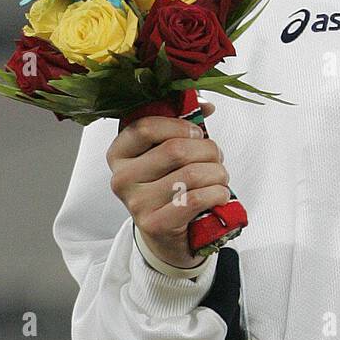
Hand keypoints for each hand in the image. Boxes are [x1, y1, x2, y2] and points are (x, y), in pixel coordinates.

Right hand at [106, 101, 228, 267]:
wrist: (165, 234)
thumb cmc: (168, 185)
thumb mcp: (167, 152)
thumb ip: (182, 123)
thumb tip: (206, 105)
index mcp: (119, 153)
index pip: (144, 127)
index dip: (179, 126)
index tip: (196, 133)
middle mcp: (122, 178)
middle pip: (175, 150)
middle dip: (208, 151)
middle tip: (217, 158)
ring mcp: (136, 203)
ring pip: (191, 174)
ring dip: (218, 173)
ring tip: (220, 177)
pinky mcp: (154, 224)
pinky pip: (195, 199)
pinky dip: (216, 193)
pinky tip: (219, 194)